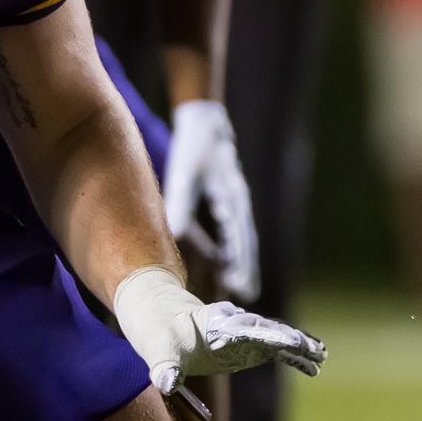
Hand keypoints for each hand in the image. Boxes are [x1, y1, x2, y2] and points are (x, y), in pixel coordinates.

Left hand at [112, 268, 324, 393]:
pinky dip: (291, 355)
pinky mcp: (243, 346)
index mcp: (214, 324)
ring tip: (321, 356)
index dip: (266, 335)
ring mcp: (240, 335)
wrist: (156, 312)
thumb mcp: (155, 348)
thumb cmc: (154, 329)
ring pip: (274, 338)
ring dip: (297, 347)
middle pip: (267, 331)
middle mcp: (233, 326)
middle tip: (313, 349)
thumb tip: (166, 383)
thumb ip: (163, 365)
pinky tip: (312, 365)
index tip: (288, 341)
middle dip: (289, 339)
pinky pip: (272, 349)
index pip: (244, 329)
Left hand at [163, 100, 258, 301]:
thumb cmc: (195, 148)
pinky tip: (227, 268)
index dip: (239, 261)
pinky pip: (234, 232)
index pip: (238, 236)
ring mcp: (236, 203)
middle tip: (245, 295)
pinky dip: (234, 250)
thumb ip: (182, 203)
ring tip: (242, 290)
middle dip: (246, 268)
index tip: (238, 284)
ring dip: (243, 263)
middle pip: (246, 242)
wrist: (206, 124)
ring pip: (242, 240)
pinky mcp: (229, 203)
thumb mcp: (186, 173)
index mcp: (232, 196)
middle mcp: (239, 202)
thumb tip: (175, 232)